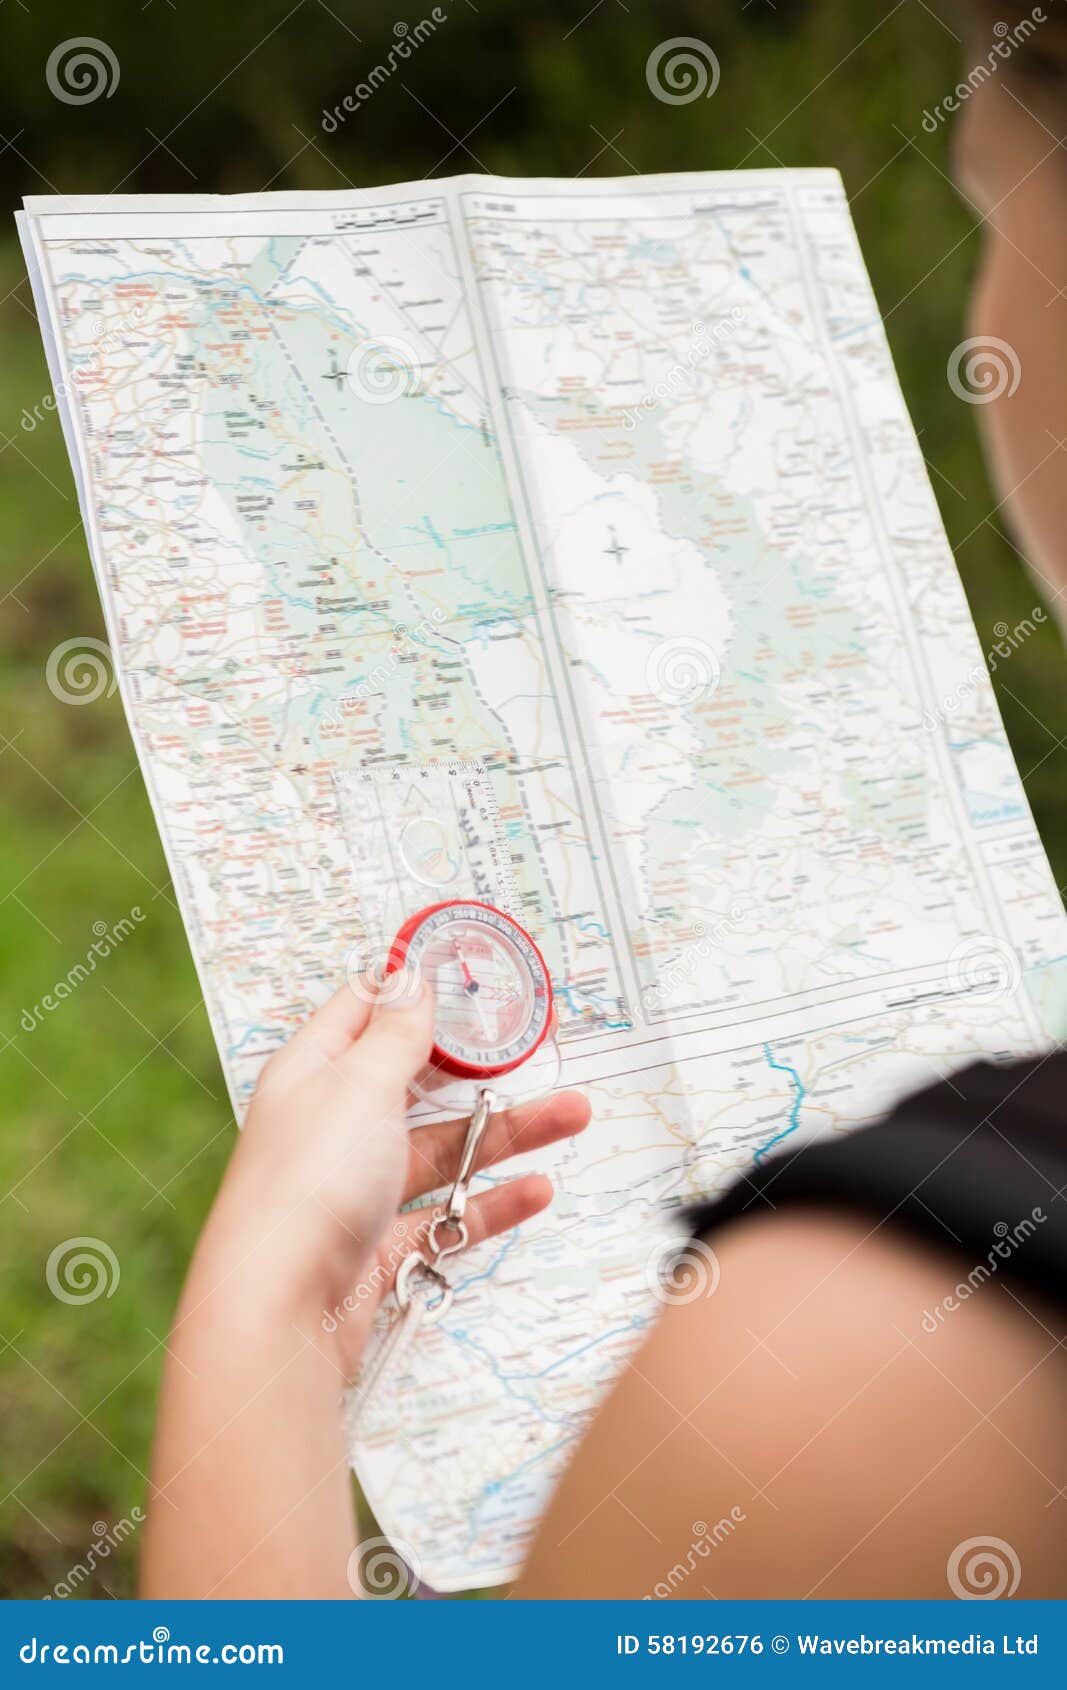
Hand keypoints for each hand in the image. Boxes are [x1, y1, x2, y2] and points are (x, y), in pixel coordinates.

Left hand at [197, 968, 590, 1376]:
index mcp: (314, 1072)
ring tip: (575, 1114)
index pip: (365, 1011)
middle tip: (539, 1044)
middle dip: (480, 1066)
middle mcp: (333, 1125)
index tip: (471, 971)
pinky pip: (446, 1215)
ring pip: (443, 1149)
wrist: (279, 1311)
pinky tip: (537, 1190)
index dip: (415, 989)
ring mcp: (356, 1188)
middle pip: (416, 1083)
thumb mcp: (360, 1086)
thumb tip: (409, 976)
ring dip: (507, 1133)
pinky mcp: (378, 1246)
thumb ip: (396, 1034)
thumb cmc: (309, 1184)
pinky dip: (492, 1203)